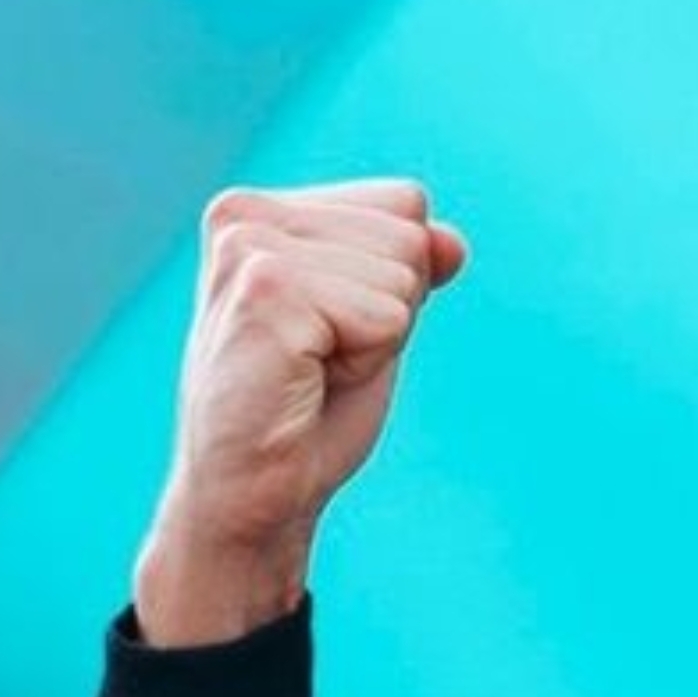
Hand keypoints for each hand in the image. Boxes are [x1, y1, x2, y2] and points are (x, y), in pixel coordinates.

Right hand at [135, 179, 468, 645]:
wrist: (255, 492)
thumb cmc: (309, 410)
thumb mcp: (374, 323)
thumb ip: (410, 268)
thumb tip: (452, 240)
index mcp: (262, 209)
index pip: (404, 204)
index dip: (396, 282)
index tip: (335, 330)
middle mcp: (245, 214)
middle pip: (410, 235)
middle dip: (390, 311)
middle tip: (324, 360)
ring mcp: (249, 249)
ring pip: (403, 275)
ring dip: (376, 340)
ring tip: (313, 371)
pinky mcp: (266, 291)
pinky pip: (387, 317)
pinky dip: (367, 362)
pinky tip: (307, 381)